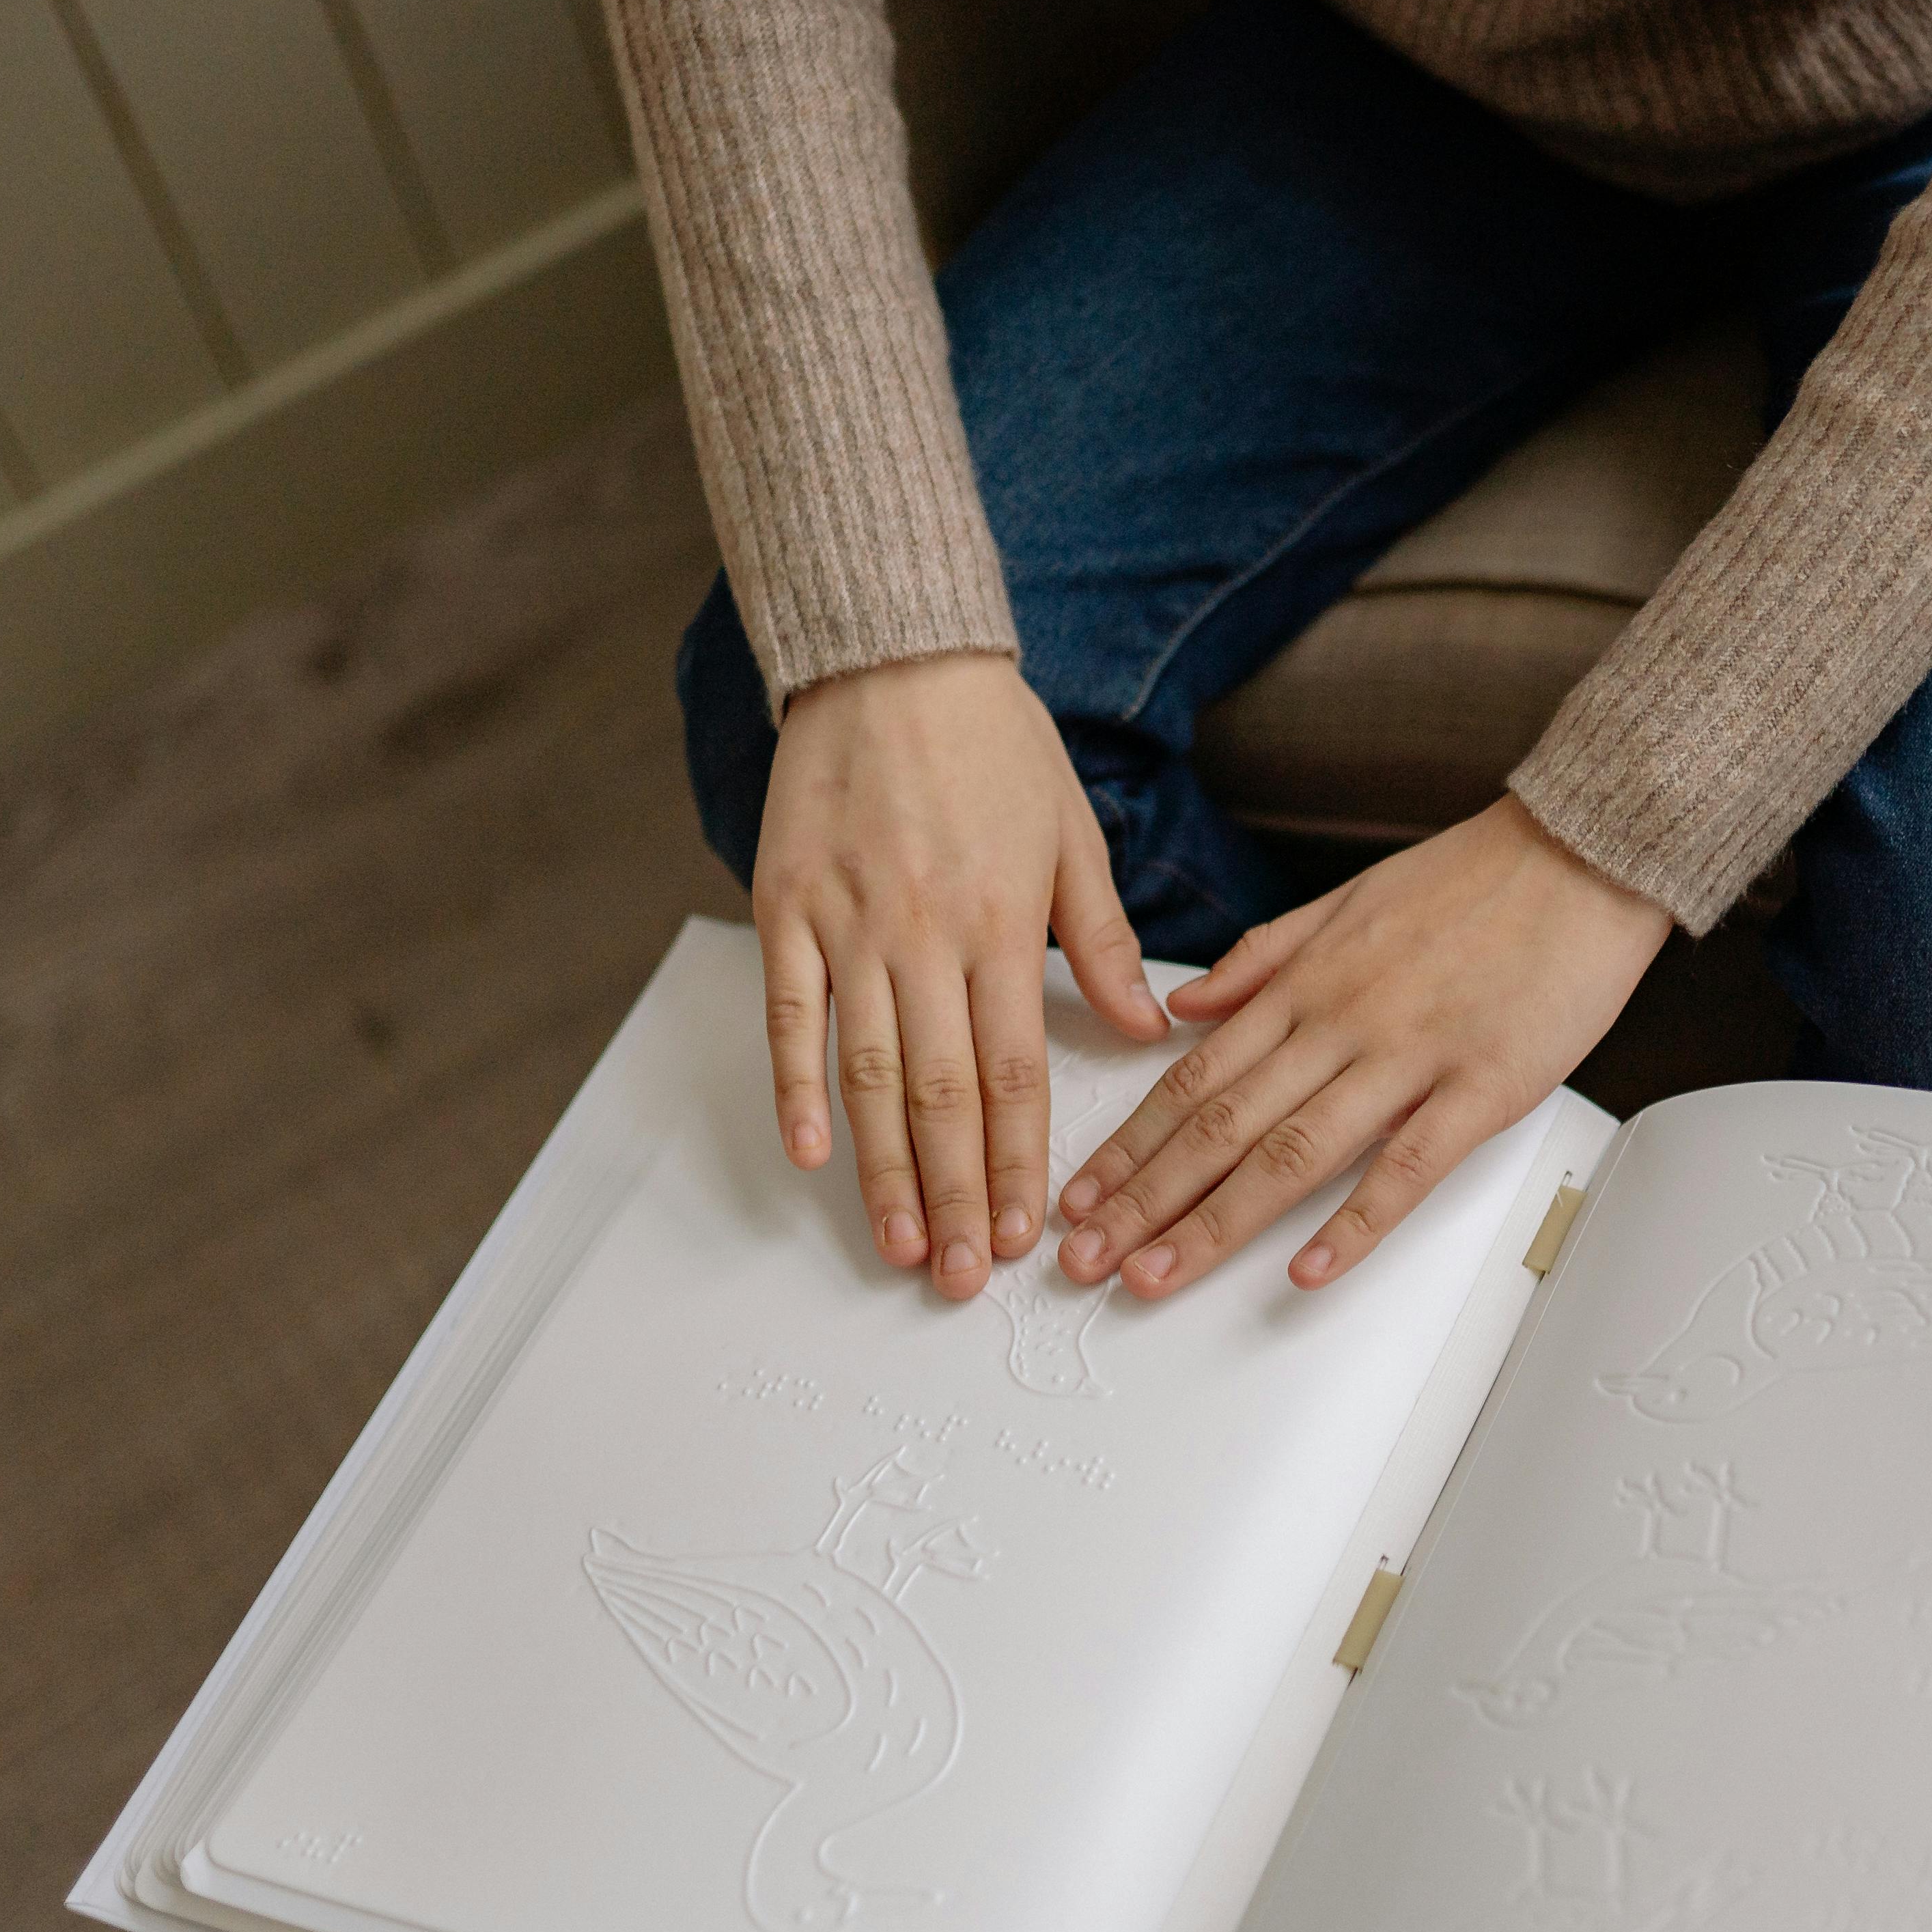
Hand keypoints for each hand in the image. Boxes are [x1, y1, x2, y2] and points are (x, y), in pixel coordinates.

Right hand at [752, 651, 1167, 1298]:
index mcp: (1005, 921)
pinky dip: (797, 1086)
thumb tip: (1146, 1027)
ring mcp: (848, 923)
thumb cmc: (990, 741)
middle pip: (942, 1093)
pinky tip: (811, 1153)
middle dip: (955, 1195)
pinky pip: (789, 1013)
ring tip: (901, 1244)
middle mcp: (925, 933)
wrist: (889, 653)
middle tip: (962, 1278)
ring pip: (868, 1071)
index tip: (1025, 1235)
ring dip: (884, 1169)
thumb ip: (1104, 940)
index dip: (1017, 1163)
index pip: (1016, 1071)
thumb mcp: (1072, 833)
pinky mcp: (785, 905)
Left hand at [1055, 799, 1670, 1296]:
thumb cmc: (1475, 878)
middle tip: (1084, 1257)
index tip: (1081, 1194)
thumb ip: (1262, 957)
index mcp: (1305, 982)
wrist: (1580, 851)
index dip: (1128, 1145)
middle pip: (1219, 1126)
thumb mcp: (1346, 899)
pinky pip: (1406, 1167)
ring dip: (1213, 1223)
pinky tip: (1306, 1268)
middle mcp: (1340, 1022)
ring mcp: (1408, 1057)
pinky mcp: (1481, 1087)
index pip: (1191, 1078)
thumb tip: (1184, 1002)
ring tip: (1154, 1274)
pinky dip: (1353, 1223)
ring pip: (1289, 1153)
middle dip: (1143, 1201)